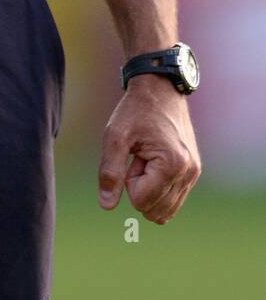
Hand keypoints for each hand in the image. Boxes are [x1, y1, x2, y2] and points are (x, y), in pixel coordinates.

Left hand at [98, 74, 200, 223]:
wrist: (159, 89)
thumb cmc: (135, 111)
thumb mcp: (115, 137)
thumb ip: (110, 172)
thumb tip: (106, 206)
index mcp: (172, 165)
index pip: (141, 201)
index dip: (128, 180)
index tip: (133, 154)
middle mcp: (189, 173)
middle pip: (154, 210)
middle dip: (139, 187)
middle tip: (139, 156)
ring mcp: (194, 174)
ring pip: (165, 210)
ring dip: (149, 188)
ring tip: (147, 157)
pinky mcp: (193, 172)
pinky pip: (173, 201)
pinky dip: (159, 187)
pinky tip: (155, 161)